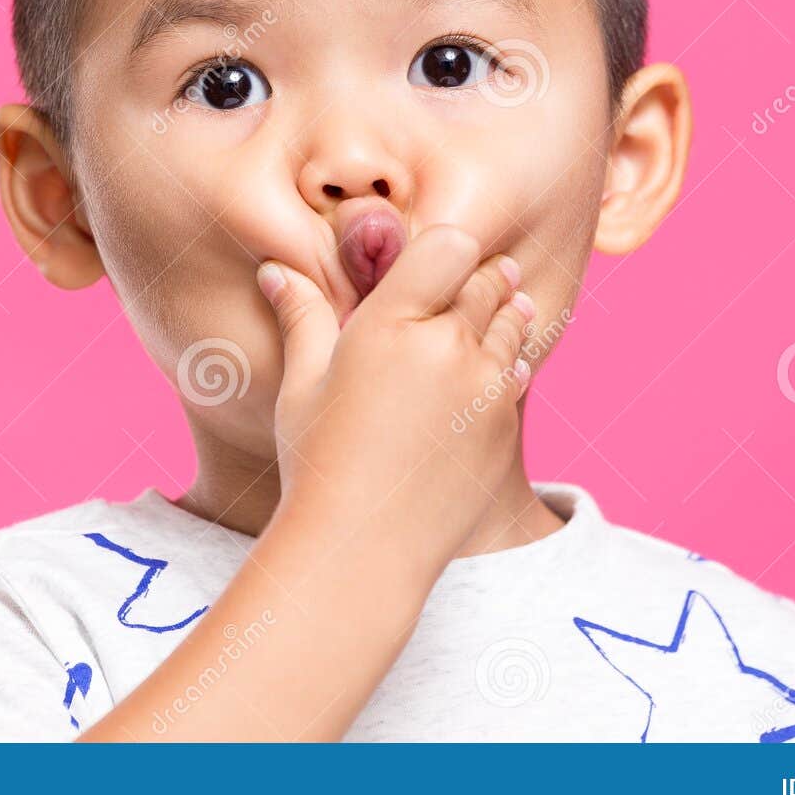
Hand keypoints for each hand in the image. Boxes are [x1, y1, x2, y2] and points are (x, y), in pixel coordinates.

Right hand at [255, 225, 535, 573]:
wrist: (364, 549)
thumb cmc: (318, 463)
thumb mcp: (302, 385)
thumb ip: (303, 316)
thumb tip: (276, 268)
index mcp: (391, 324)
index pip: (451, 246)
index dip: (446, 250)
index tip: (436, 262)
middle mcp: (447, 347)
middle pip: (487, 279)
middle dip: (480, 276)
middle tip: (476, 276)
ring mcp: (484, 387)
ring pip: (513, 321)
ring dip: (504, 311)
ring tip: (496, 309)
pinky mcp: (506, 424)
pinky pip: (518, 371)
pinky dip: (507, 363)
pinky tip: (487, 372)